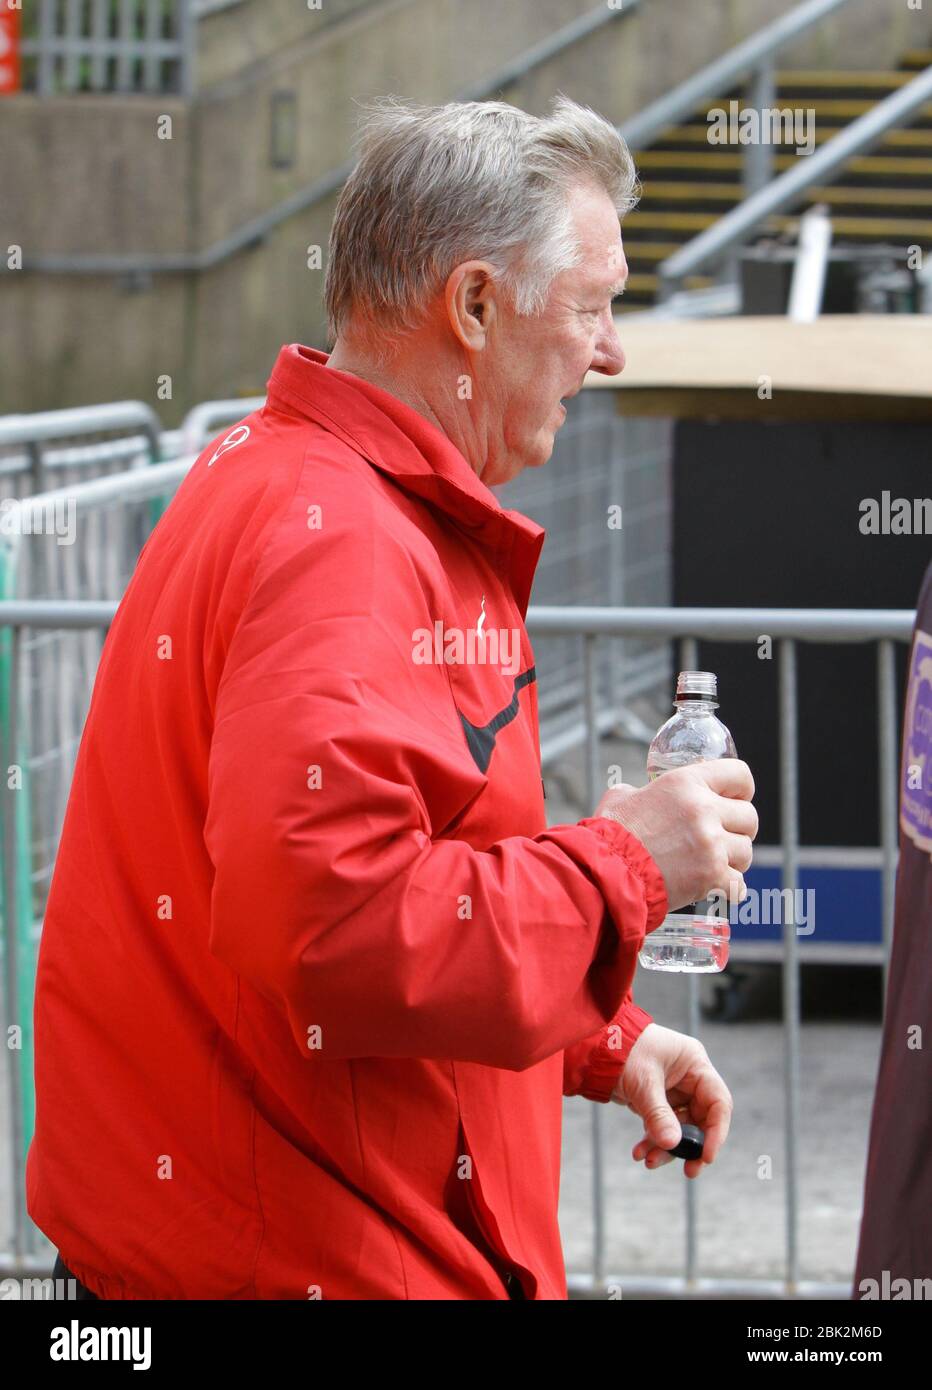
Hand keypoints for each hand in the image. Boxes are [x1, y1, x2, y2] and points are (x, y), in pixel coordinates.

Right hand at [594, 760, 757, 910]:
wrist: (606, 873)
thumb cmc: (610, 836)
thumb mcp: (622, 797)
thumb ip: (641, 792)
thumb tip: (641, 795)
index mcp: (686, 783)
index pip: (740, 775)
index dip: (741, 789)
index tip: (735, 799)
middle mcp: (704, 811)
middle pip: (749, 817)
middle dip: (739, 828)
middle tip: (722, 836)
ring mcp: (711, 846)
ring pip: (746, 852)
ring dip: (733, 859)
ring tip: (712, 863)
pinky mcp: (712, 877)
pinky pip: (739, 885)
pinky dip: (729, 888)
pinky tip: (714, 886)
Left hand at [611, 1023, 732, 1179]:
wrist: (593, 1045)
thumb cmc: (622, 1051)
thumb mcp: (642, 1082)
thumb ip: (658, 1113)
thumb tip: (672, 1144)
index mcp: (695, 1064)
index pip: (718, 1102)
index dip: (716, 1132)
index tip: (706, 1156)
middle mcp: (689, 1077)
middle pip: (701, 1119)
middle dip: (690, 1146)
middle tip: (688, 1170)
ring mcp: (674, 1090)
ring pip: (680, 1128)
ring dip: (667, 1147)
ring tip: (648, 1161)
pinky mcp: (658, 1100)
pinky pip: (663, 1126)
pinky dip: (653, 1140)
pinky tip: (640, 1152)